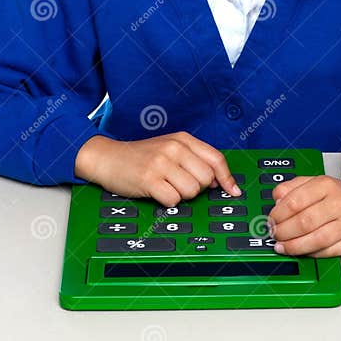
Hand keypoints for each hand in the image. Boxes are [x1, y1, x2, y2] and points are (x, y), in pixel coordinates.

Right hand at [83, 131, 240, 207]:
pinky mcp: (149, 179)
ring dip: (180, 195)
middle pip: (205, 178)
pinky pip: (173, 200)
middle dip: (196, 188)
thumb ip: (194, 159)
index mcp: (182, 139)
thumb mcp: (169, 148)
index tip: (232, 191)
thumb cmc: (141, 156)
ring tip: (166, 186)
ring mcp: (161, 163)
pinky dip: (167, 201)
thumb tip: (218, 181)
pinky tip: (156, 192)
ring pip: (191, 191)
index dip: (227, 178)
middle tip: (179, 184)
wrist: (107, 157)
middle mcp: (174, 148)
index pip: (216, 158)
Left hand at [267, 174, 340, 257]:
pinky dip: (310, 253)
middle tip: (275, 234)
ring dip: (294, 246)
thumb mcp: (313, 182)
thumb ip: (291, 187)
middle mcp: (340, 204)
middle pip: (304, 222)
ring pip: (315, 240)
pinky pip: (327, 252)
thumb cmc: (337, 195)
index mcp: (326, 185)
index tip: (271, 220)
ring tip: (282, 246)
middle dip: (283, 232)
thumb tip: (276, 201)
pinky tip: (301, 251)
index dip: (278, 214)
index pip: (295, 201)